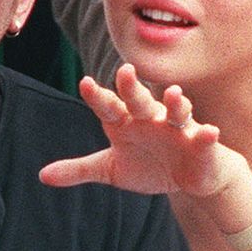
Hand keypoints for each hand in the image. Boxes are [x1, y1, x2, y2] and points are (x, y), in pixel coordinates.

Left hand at [40, 64, 235, 198]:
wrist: (190, 178)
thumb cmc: (150, 166)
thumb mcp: (112, 170)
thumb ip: (79, 169)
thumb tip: (42, 175)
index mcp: (127, 123)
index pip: (109, 107)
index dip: (98, 97)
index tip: (84, 83)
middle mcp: (152, 120)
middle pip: (140, 101)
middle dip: (132, 88)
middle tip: (124, 72)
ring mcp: (178, 130)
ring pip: (177, 112)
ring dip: (176, 104)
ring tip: (173, 94)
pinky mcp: (201, 144)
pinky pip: (204, 138)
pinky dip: (207, 136)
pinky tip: (210, 132)